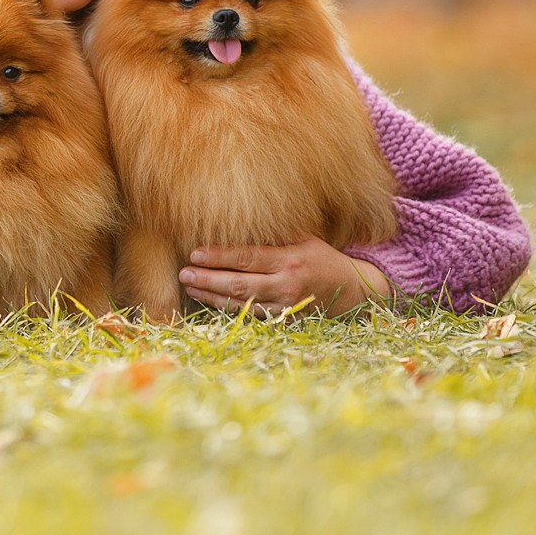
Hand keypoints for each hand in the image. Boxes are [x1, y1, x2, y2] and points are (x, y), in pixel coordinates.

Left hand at [180, 237, 391, 317]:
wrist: (351, 291)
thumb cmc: (321, 258)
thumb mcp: (304, 238)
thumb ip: (276, 231)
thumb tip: (243, 214)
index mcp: (289, 259)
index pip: (247, 258)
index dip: (219, 256)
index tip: (195, 253)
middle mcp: (286, 285)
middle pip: (239, 284)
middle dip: (208, 279)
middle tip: (184, 273)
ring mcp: (285, 306)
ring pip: (241, 304)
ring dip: (212, 297)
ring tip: (190, 287)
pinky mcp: (284, 320)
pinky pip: (251, 316)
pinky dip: (228, 311)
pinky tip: (209, 303)